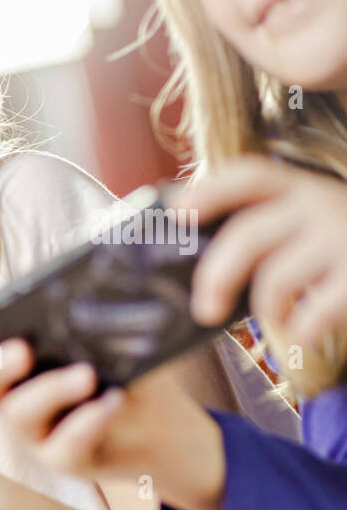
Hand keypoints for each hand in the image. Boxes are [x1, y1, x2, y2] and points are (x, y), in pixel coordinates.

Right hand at [0, 322, 131, 476]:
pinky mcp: (64, 459)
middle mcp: (12, 401)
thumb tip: (82, 309)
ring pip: (18, 415)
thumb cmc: (127, 375)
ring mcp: (35, 434)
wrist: (164, 428)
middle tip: (21, 351)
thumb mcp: (109, 345)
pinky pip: (64, 445)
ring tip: (86, 375)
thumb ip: (88, 330)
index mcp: (12, 369)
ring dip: (49, 390)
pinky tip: (113, 401)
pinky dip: (87, 420)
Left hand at [179, 155, 346, 347]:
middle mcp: (321, 203)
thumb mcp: (309, 222)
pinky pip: (311, 314)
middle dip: (215, 278)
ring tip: (278, 317)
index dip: (210, 191)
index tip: (179, 211)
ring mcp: (343, 238)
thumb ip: (267, 228)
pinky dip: (299, 331)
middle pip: (247, 236)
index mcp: (300, 188)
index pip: (249, 176)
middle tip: (205, 310)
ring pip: (274, 280)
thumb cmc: (344, 248)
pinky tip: (305, 333)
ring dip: (267, 310)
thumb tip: (200, 266)